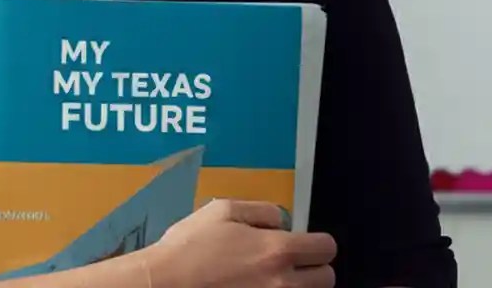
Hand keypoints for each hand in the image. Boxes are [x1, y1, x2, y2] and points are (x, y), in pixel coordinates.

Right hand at [140, 199, 335, 287]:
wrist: (165, 284)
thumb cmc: (191, 245)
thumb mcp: (223, 211)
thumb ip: (262, 211)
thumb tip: (283, 222)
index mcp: (277, 250)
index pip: (326, 248)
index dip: (318, 244)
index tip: (305, 245)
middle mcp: (282, 283)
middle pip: (326, 279)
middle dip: (314, 269)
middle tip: (292, 265)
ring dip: (299, 287)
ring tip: (274, 280)